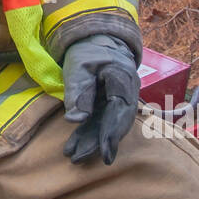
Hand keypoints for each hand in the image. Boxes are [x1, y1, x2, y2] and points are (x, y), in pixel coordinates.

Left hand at [61, 34, 139, 165]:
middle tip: (78, 158)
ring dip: (91, 142)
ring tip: (73, 156)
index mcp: (123, 79)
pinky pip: (101, 121)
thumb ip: (79, 91)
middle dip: (98, 143)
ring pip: (107, 124)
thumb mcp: (79, 67)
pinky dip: (88, 133)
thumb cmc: (87, 51)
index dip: (111, 133)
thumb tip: (75, 120)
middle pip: (115, 122)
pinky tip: (75, 147)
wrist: (96, 40)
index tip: (103, 152)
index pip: (120, 110)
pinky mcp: (109, 104)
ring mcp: (119, 99)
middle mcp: (126, 92)